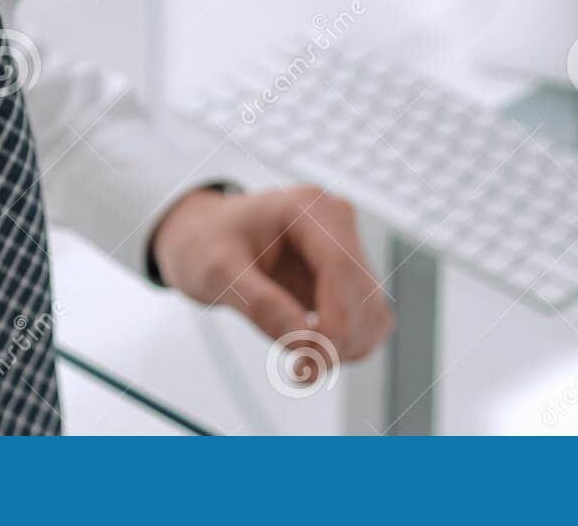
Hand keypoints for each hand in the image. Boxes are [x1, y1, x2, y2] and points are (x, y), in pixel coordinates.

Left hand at [150, 184, 394, 378]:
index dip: (336, 320)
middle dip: (338, 340)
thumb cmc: (207, 243)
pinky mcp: (347, 279)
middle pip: (364, 294)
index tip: (311, 361)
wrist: (205, 238)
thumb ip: (260, 304)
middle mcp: (336, 223)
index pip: (341, 266)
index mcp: (308, 207)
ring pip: (372, 313)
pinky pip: (365, 322)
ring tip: (301, 361)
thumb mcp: (218, 272)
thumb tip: (305, 343)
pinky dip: (347, 345)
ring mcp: (346, 251)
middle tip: (300, 371)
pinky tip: (312, 350)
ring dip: (345, 347)